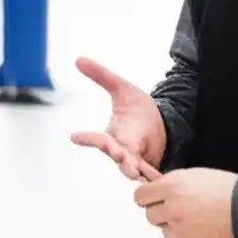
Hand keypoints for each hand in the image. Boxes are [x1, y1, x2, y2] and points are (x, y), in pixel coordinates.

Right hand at [70, 56, 166, 181]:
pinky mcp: (150, 165)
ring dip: (132, 170)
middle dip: (116, 155)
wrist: (162, 124)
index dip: (87, 137)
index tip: (74, 137)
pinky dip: (152, 176)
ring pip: (131, 168)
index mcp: (111, 133)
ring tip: (135, 172)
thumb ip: (101, 75)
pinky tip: (158, 179)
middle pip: (114, 154)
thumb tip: (79, 59)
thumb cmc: (138, 109)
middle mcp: (120, 149)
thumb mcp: (121, 88)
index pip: (96, 136)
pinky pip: (149, 173)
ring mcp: (135, 159)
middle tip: (120, 155)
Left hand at [133, 168, 236, 237]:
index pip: (140, 196)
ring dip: (170, 226)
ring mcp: (180, 228)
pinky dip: (180, 236)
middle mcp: (172, 207)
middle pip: (149, 215)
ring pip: (162, 229)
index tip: (152, 198)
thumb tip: (155, 187)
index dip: (147, 197)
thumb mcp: (193, 175)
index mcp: (172, 186)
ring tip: (189, 219)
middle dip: (159, 212)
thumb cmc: (224, 189)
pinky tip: (193, 229)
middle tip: (173, 209)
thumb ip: (170, 182)